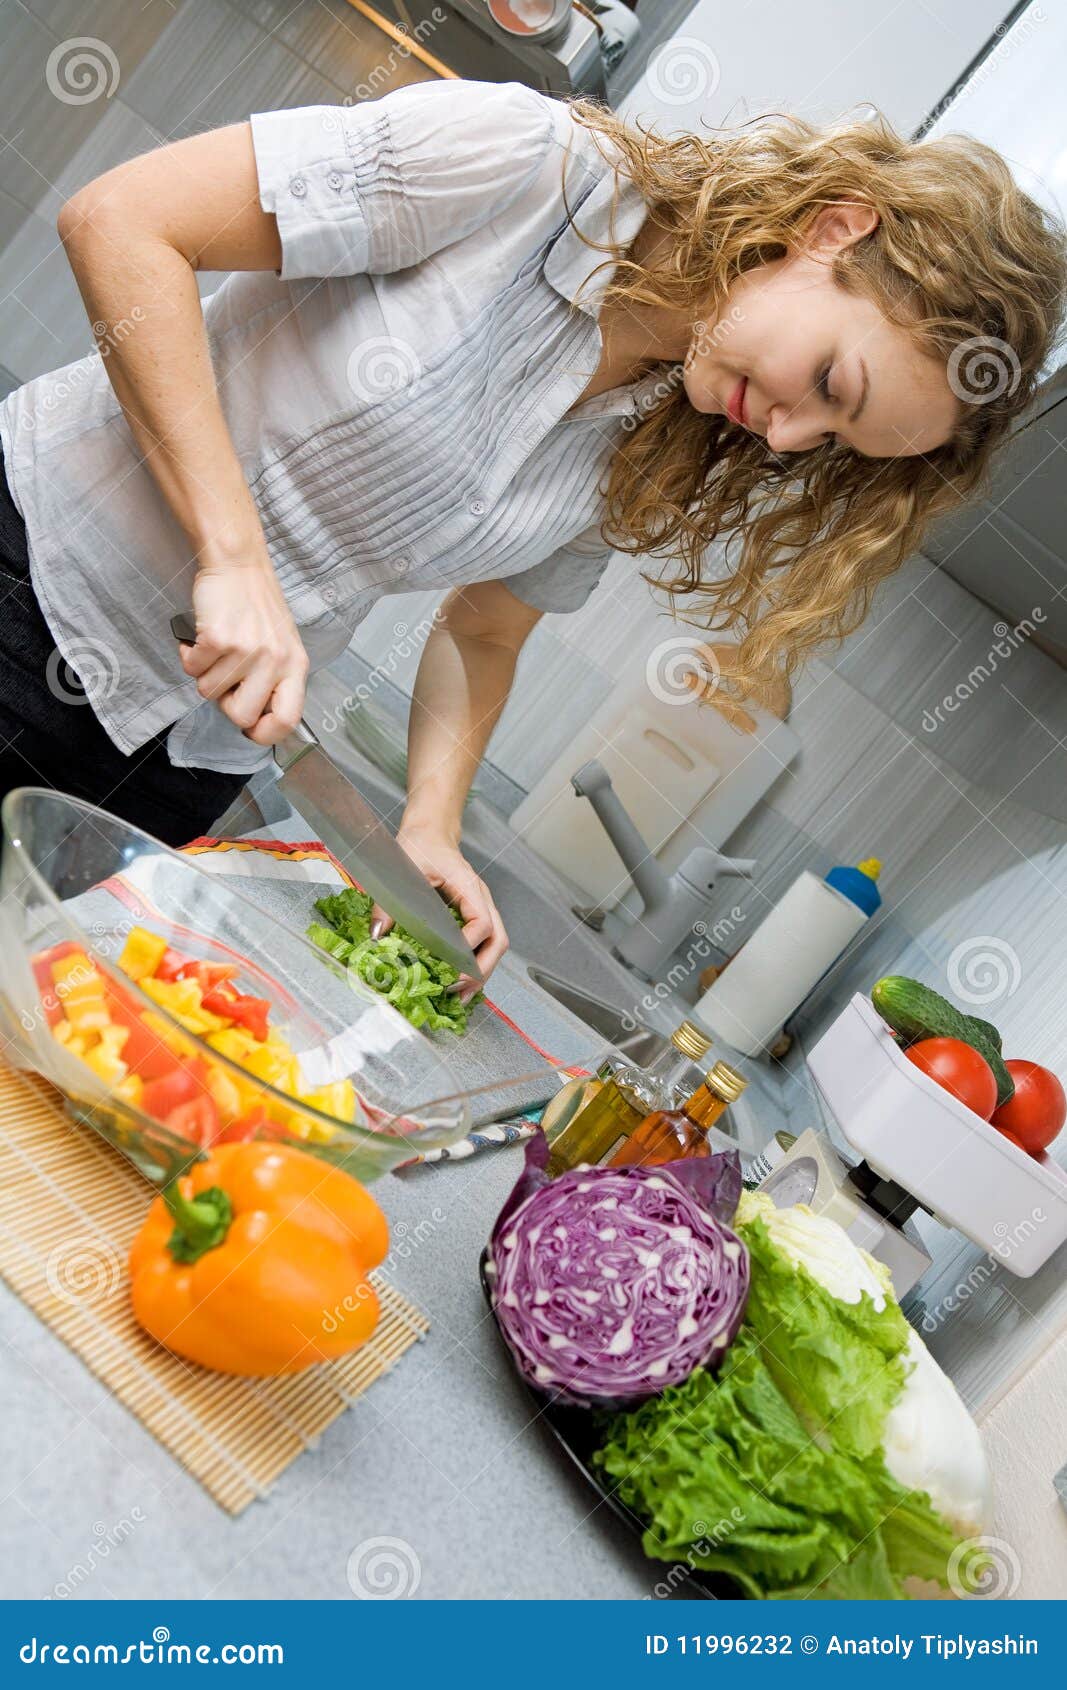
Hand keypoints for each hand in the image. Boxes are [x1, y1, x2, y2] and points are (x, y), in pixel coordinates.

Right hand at [181, 563, 308, 744]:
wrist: (238, 562)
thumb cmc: (257, 606)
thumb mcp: (281, 645)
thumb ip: (274, 679)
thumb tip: (253, 719)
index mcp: (295, 666)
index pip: (287, 719)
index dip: (265, 734)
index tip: (250, 729)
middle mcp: (275, 661)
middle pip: (242, 716)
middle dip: (225, 703)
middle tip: (226, 677)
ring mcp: (247, 651)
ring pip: (209, 692)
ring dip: (204, 673)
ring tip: (216, 647)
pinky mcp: (219, 639)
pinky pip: (192, 668)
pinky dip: (189, 655)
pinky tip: (201, 637)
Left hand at [371, 823, 508, 991]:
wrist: (430, 833)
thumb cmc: (420, 845)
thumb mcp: (400, 869)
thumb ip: (388, 902)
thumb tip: (377, 935)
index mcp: (468, 886)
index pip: (482, 923)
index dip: (468, 946)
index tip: (450, 961)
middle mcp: (481, 900)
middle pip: (498, 941)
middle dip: (481, 969)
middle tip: (457, 989)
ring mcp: (481, 909)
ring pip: (495, 946)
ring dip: (481, 972)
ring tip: (462, 996)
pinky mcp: (473, 917)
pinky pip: (484, 945)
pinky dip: (476, 966)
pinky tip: (461, 982)